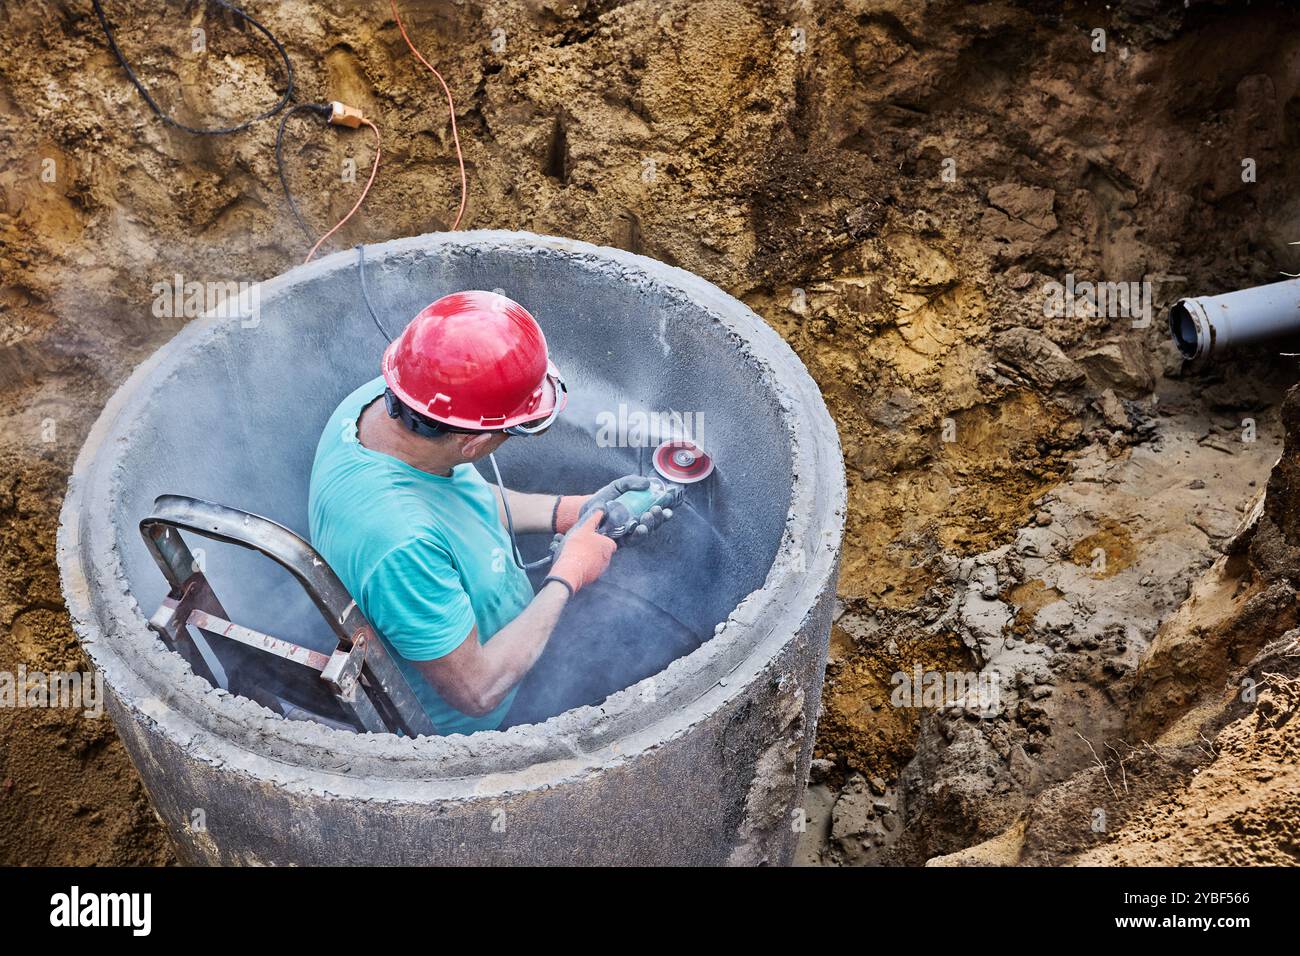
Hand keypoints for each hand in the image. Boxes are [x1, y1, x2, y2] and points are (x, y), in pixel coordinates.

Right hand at [546, 510, 616, 592]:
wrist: (570, 569)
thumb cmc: (577, 547)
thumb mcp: (584, 528)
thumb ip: (593, 519)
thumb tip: (600, 510)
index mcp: (609, 546)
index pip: (609, 541)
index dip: (600, 539)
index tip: (591, 538)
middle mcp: (608, 559)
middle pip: (601, 550)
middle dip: (592, 547)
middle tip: (580, 544)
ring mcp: (600, 569)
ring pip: (594, 560)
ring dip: (586, 556)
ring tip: (574, 552)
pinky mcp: (592, 577)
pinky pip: (589, 569)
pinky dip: (583, 565)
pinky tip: (573, 562)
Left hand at [554, 475, 673, 543]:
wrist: (586, 510)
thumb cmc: (604, 498)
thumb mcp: (618, 486)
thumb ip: (631, 482)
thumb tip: (647, 483)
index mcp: (639, 510)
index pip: (656, 513)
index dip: (664, 512)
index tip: (669, 508)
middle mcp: (637, 523)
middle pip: (653, 524)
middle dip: (658, 518)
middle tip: (656, 510)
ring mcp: (629, 533)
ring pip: (645, 533)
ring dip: (650, 526)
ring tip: (648, 517)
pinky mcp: (620, 541)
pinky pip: (632, 540)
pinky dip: (638, 535)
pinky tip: (640, 528)